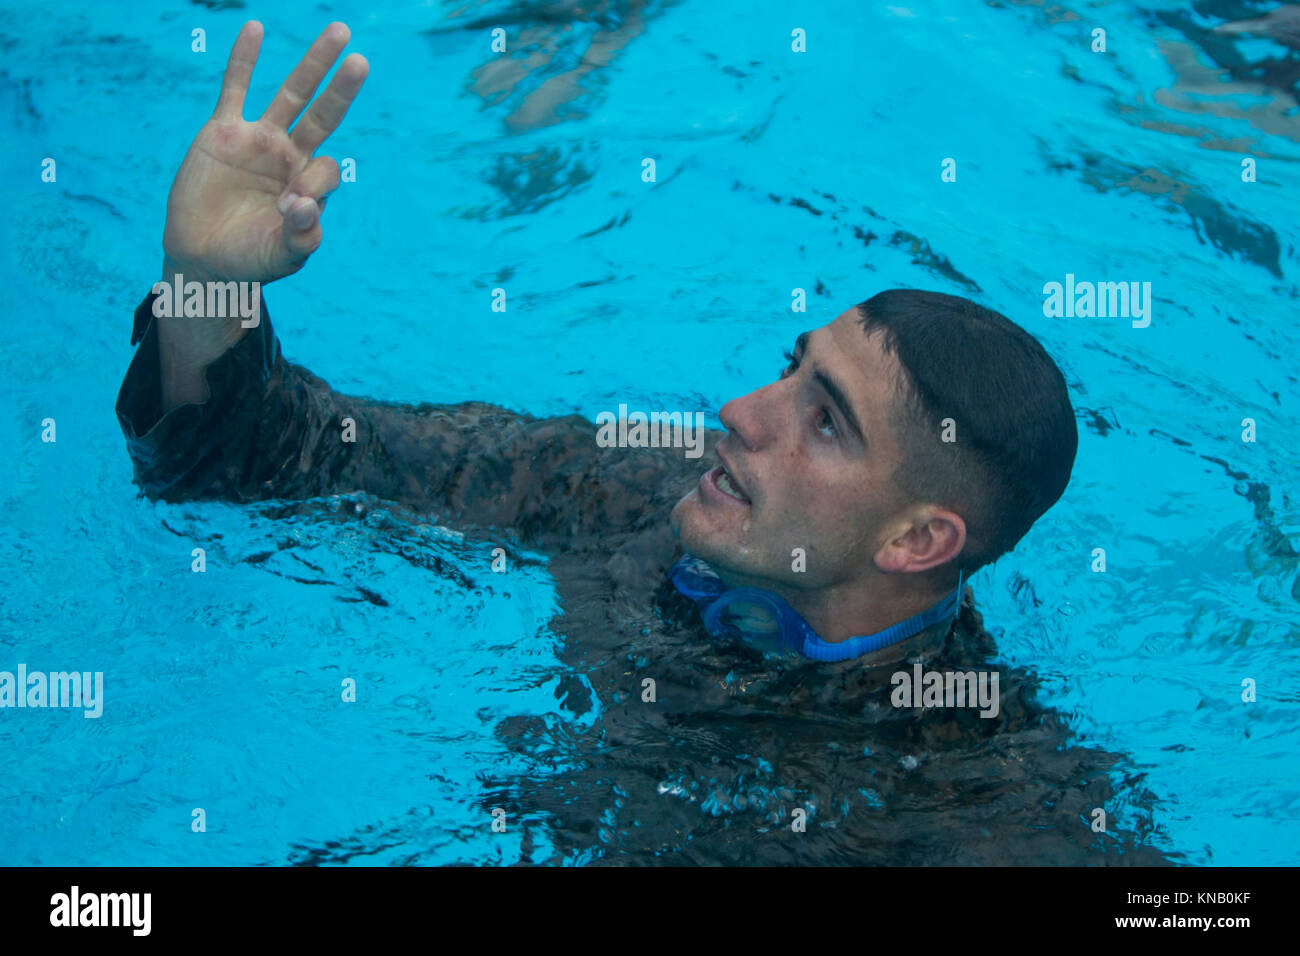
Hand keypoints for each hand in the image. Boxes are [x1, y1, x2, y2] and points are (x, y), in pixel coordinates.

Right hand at [161, 20, 367, 283]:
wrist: (205, 259)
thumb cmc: (250, 260)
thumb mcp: (282, 256)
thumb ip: (301, 236)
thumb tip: (302, 206)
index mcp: (310, 185)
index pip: (326, 168)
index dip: (314, 184)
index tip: (289, 209)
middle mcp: (291, 156)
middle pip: (323, 115)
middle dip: (342, 90)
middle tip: (362, 61)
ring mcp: (259, 140)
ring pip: (291, 94)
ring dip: (313, 65)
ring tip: (338, 32)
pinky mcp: (223, 132)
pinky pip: (235, 89)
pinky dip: (244, 60)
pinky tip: (256, 29)